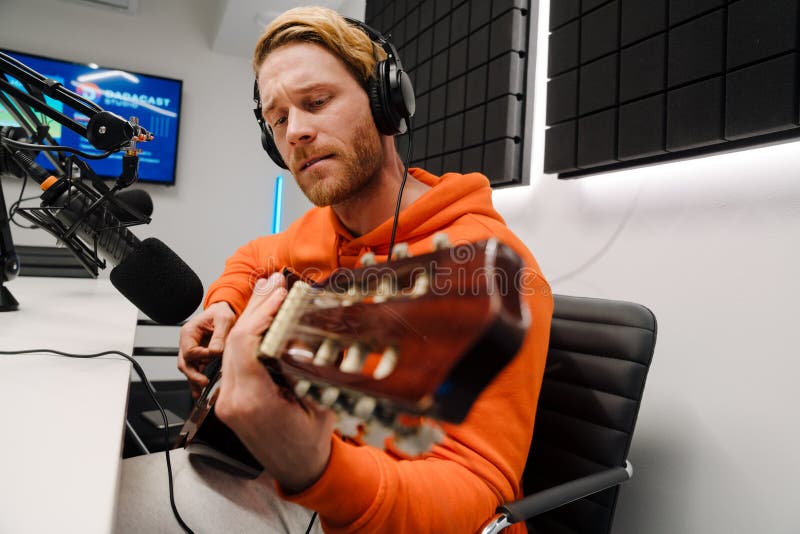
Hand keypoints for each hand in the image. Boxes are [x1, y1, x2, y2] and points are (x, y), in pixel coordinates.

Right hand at [177, 301, 235, 397]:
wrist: (224, 312)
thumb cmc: (221, 313)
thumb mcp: (223, 319)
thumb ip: (219, 335)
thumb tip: (215, 352)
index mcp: (189, 332)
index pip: (190, 350)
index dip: (200, 356)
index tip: (213, 356)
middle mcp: (188, 343)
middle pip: (184, 362)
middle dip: (192, 374)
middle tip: (203, 382)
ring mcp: (193, 351)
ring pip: (189, 369)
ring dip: (194, 381)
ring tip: (199, 393)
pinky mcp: (201, 357)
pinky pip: (197, 370)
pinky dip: (198, 380)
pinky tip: (200, 392)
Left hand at [215, 273, 335, 492]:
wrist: (299, 471)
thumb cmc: (310, 444)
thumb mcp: (319, 401)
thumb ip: (307, 367)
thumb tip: (304, 327)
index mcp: (252, 402)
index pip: (246, 343)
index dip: (262, 311)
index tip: (280, 292)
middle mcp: (232, 400)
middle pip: (235, 340)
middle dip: (256, 306)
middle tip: (274, 282)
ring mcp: (227, 400)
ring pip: (233, 347)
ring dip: (252, 317)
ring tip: (270, 293)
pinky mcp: (230, 398)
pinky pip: (236, 359)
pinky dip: (250, 335)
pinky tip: (263, 319)